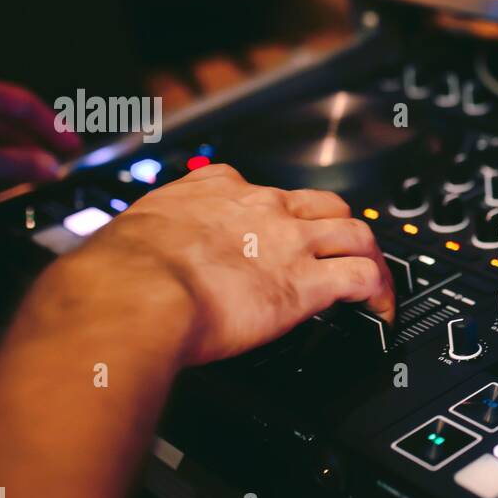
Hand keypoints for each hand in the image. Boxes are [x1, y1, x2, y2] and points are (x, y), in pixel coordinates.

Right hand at [45, 163, 395, 365]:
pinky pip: (364, 278)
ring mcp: (288, 242)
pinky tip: (380, 309)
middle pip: (321, 204)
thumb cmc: (116, 276)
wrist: (131, 296)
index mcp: (210, 191)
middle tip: (342, 251)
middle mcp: (257, 208)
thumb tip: (121, 264)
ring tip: (376, 281)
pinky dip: (382, 292)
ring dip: (371, 256)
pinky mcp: (306, 284)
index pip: (257, 188)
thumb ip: (142, 243)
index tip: (275, 229)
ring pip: (355, 233)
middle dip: (337, 226)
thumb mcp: (126, 236)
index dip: (274, 210)